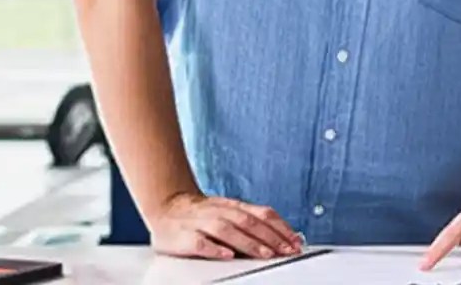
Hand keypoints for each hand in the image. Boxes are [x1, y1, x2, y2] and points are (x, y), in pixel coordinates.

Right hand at [149, 193, 302, 259]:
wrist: (165, 205)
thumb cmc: (201, 214)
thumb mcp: (228, 212)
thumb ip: (251, 223)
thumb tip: (283, 237)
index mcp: (232, 206)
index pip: (261, 213)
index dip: (280, 227)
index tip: (295, 241)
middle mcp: (219, 211)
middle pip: (248, 221)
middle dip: (271, 237)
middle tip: (287, 250)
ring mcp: (201, 222)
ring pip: (227, 230)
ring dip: (249, 242)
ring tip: (265, 254)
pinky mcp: (183, 235)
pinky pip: (200, 242)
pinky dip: (214, 248)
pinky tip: (226, 255)